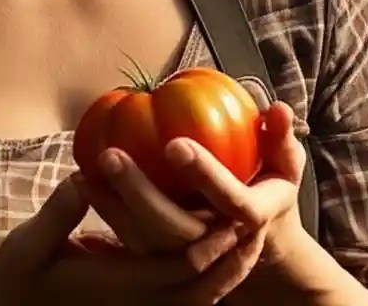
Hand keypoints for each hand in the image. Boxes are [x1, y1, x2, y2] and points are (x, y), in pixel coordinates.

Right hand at [0, 173, 265, 305]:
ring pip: (202, 301)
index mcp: (120, 285)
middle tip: (260, 220)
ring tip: (249, 239)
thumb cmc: (16, 280)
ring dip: (230, 272)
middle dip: (236, 255)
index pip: (185, 266)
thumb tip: (84, 175)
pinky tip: (219, 260)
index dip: (217, 239)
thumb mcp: (28, 244)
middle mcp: (138, 304)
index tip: (236, 206)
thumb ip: (59, 213)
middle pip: (206, 287)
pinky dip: (212, 285)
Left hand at [80, 101, 306, 258]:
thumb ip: (280, 138)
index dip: (204, 174)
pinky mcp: (160, 260)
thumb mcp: (285, 166)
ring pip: (145, 240)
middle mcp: (217, 244)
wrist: (257, 248)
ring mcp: (185, 257)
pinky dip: (104, 213)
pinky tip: (82, 181)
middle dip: (141, 193)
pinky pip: (127, 240)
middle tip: (111, 155)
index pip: (229, 199)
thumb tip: (278, 107)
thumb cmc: (267, 192)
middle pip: (175, 228)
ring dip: (113, 206)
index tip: (175, 143)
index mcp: (251, 219)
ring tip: (89, 168)